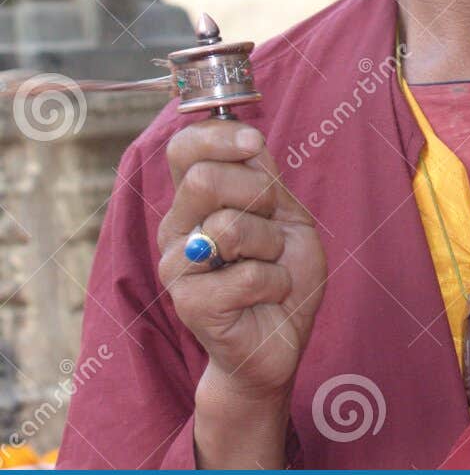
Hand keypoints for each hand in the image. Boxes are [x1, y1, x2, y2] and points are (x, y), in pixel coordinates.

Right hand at [156, 120, 326, 465]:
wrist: (281, 340)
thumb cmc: (283, 275)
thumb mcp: (287, 215)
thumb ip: (264, 176)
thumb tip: (247, 134)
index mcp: (197, 200)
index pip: (185, 147)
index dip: (218, 135)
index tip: (252, 142)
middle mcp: (177, 227)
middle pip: (203, 178)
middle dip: (259, 195)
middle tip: (272, 224)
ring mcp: (177, 266)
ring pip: (231, 226)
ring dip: (272, 246)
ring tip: (270, 267)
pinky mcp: (189, 304)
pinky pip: (249, 276)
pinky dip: (276, 283)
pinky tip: (266, 296)